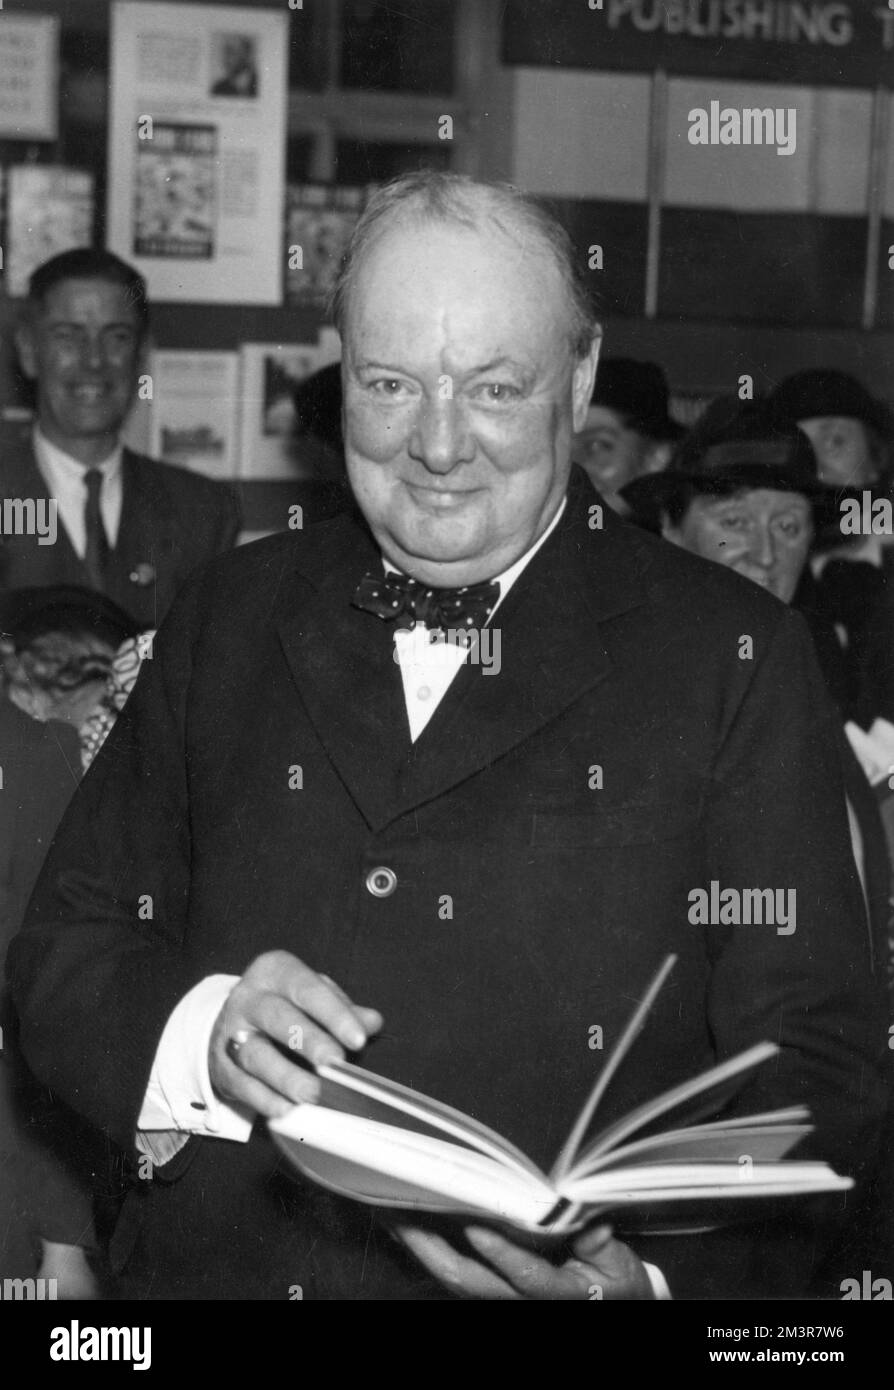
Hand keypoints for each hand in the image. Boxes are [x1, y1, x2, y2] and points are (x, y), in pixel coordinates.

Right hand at [208, 950, 382, 1118]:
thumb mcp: (311, 996)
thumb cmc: (284, 1005)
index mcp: (275, 971)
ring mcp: (230, 1032)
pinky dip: (265, 1099)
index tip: (359, 1039)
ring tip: (313, 1094)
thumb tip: (372, 1021)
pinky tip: (287, 1110)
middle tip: (335, 1063)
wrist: (230, 1022)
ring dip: (285, 1076)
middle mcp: (249, 998)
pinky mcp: (221, 1065)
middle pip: (277, 1017)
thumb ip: (343, 1009)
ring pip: (255, 1054)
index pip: (307, 988)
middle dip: (308, 1040)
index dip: (334, 1014)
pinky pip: (242, 1084)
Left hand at [393, 1220, 654, 1299]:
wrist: (611, 1307)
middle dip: (435, 1249)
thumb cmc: (615, 1283)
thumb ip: (603, 1245)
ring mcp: (500, 1297)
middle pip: (471, 1281)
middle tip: (408, 1215)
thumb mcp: (620, 1265)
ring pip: (453, 1277)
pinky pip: (452, 1272)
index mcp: (557, 1292)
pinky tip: (407, 1225)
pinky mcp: (489, 1290)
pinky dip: (428, 1248)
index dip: (501, 1253)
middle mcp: (519, 1299)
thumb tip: (594, 1225)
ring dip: (422, 1246)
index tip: (479, 1227)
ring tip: (394, 1212)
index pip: (526, 1275)